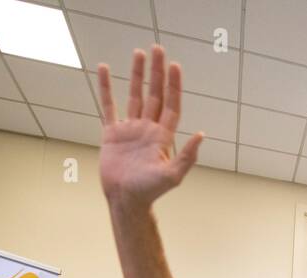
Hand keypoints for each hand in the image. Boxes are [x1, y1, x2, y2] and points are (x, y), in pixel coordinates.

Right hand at [98, 46, 202, 207]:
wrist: (125, 200)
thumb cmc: (149, 191)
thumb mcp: (172, 175)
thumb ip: (187, 156)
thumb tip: (202, 135)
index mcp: (163, 136)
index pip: (171, 104)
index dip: (174, 85)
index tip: (174, 65)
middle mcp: (148, 128)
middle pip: (154, 94)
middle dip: (157, 72)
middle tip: (157, 49)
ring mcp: (130, 129)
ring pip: (134, 95)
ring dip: (136, 75)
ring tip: (139, 53)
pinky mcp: (112, 133)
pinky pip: (109, 105)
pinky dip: (106, 88)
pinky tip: (104, 70)